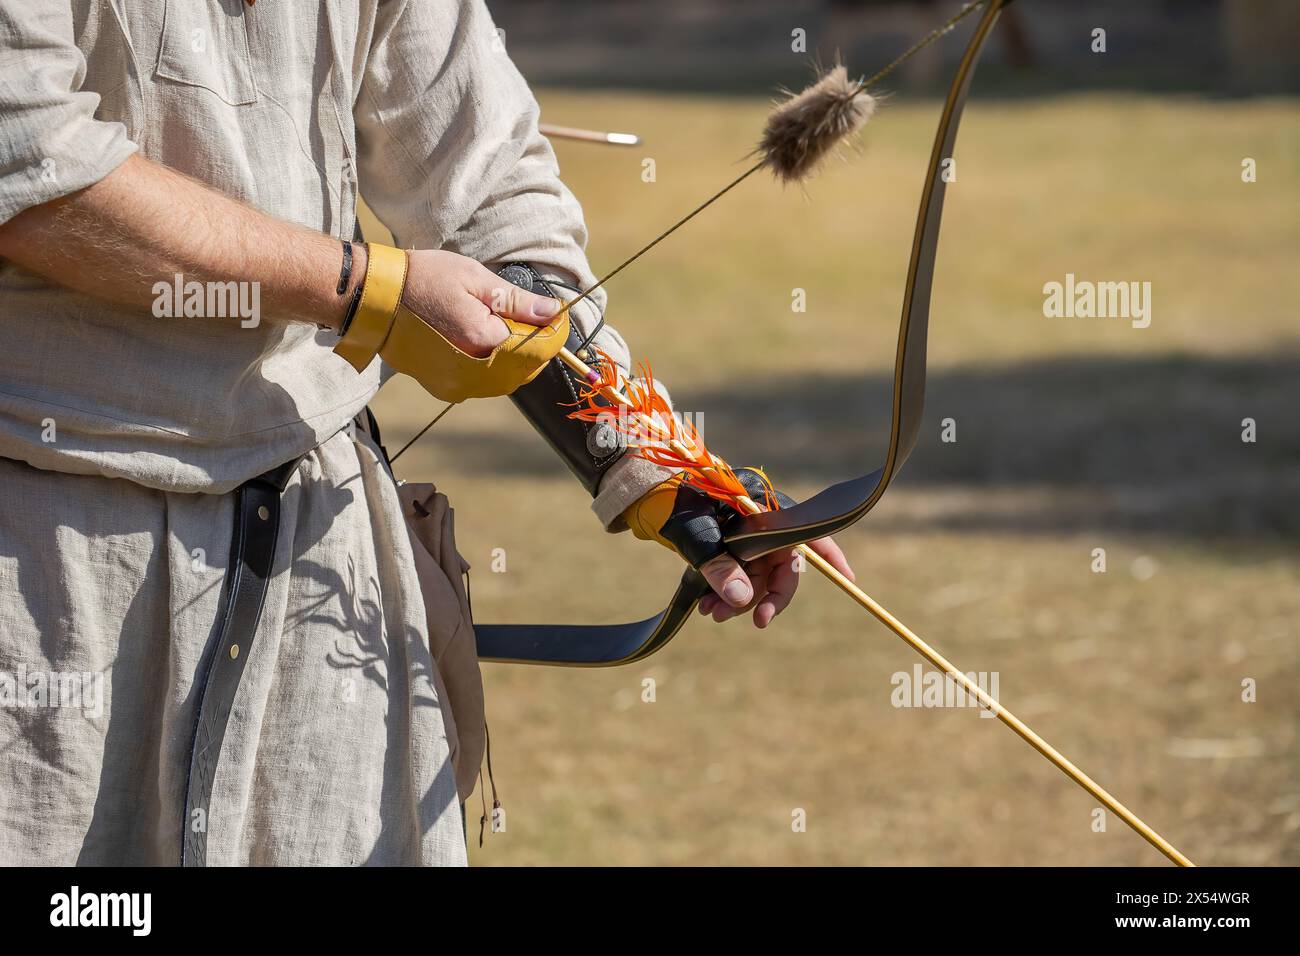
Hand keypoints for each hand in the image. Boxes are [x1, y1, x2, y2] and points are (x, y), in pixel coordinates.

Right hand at [333, 245, 568, 402]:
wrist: (373, 299)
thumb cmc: (422, 280)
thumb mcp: (474, 279)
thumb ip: (516, 301)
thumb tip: (552, 312)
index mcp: (483, 342)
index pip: (539, 350)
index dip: (555, 334)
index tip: (558, 317)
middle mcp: (472, 373)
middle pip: (525, 370)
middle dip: (536, 348)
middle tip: (533, 321)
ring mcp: (456, 385)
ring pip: (506, 381)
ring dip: (516, 360)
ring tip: (506, 329)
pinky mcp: (444, 388)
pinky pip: (482, 384)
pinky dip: (493, 367)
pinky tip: (484, 343)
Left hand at [624, 470, 855, 627]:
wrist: (640, 496)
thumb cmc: (669, 503)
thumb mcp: (693, 534)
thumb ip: (719, 566)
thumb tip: (744, 602)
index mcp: (763, 508)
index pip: (806, 530)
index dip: (830, 554)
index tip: (848, 580)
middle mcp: (760, 523)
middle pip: (781, 565)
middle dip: (768, 596)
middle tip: (755, 623)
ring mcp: (744, 538)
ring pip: (757, 578)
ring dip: (740, 601)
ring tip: (711, 615)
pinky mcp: (727, 550)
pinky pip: (737, 579)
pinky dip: (726, 595)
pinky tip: (707, 607)